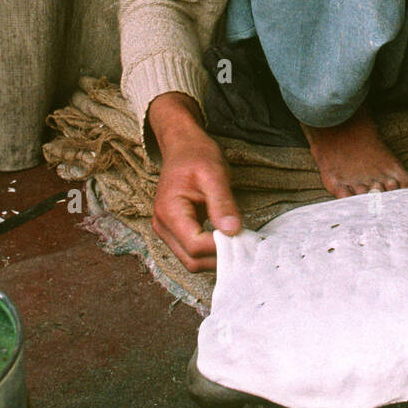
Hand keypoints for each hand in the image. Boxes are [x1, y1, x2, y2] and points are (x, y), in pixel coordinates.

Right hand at [151, 135, 241, 272]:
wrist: (183, 146)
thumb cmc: (196, 156)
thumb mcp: (215, 174)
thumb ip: (222, 203)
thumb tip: (233, 230)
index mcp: (170, 212)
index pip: (195, 246)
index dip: (220, 248)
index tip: (244, 239)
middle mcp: (162, 226)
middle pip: (192, 261)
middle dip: (219, 258)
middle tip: (245, 246)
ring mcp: (166, 231)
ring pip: (191, 261)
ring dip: (215, 258)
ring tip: (238, 244)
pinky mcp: (174, 232)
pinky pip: (191, 252)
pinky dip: (210, 252)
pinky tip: (227, 241)